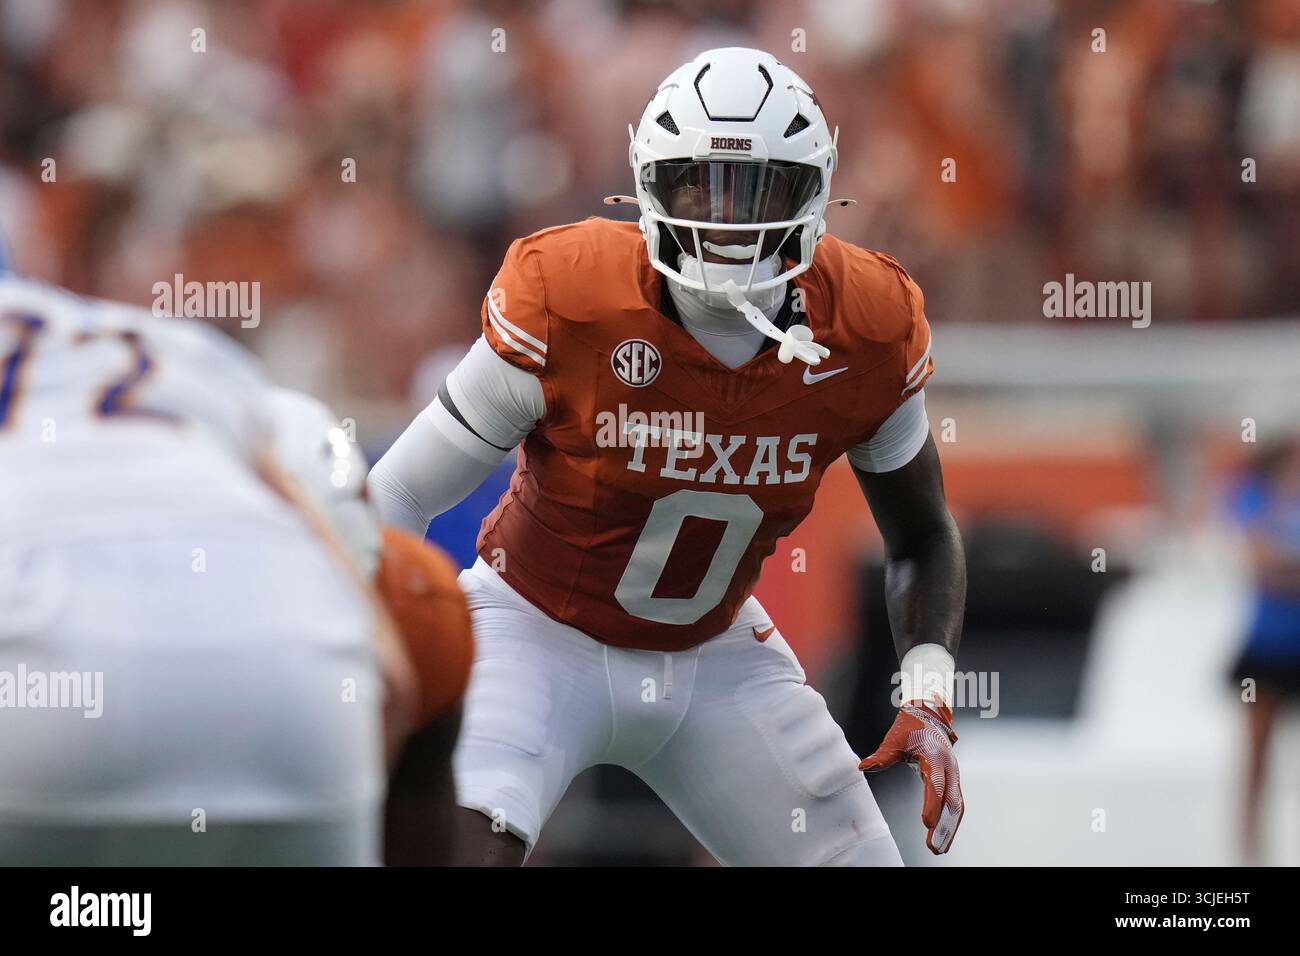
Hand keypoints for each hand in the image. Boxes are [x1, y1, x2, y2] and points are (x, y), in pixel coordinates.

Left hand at [859, 701, 963, 854]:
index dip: (932, 804)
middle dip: (944, 826)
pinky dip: (951, 821)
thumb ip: (881, 756)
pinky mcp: (953, 780)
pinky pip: (956, 803)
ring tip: (939, 848)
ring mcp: (953, 774)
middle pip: (951, 801)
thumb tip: (863, 766)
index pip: (935, 784)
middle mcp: (949, 767)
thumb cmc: (909, 728)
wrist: (929, 716)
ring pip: (956, 806)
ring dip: (949, 828)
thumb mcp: (894, 740)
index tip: (927, 824)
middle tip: (934, 847)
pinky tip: (944, 836)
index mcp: (935, 757)